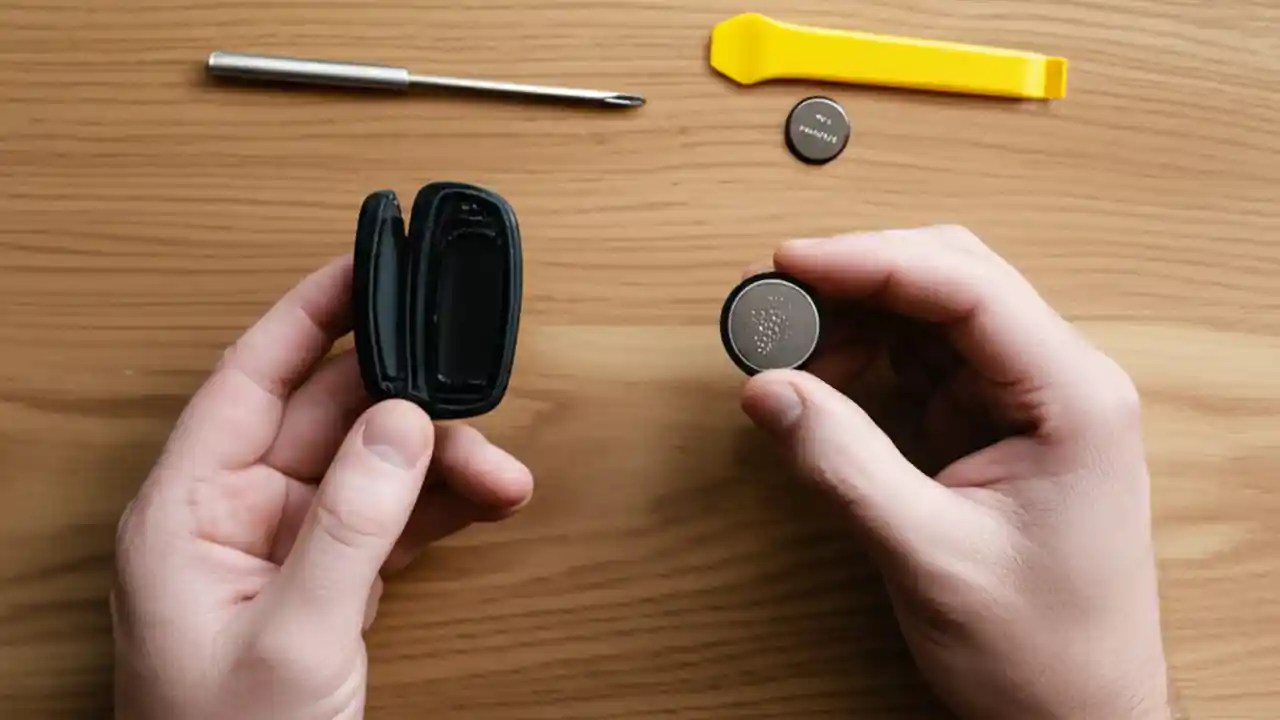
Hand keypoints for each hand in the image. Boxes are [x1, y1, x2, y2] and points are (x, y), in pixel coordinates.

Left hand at [112, 257, 532, 719]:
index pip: (249, 379)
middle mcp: (235, 518)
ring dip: (442, 462)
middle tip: (472, 390)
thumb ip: (349, 524)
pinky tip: (489, 500)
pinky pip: (394, 517)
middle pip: (330, 418)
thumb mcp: (293, 636)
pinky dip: (445, 507)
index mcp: (188, 513)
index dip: (308, 314)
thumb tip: (398, 423)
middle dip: (408, 403)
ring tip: (503, 473)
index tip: (366, 265)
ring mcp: (287, 550)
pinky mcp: (330, 581)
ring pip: (374, 467)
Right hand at [740, 227, 1169, 719]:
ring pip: (932, 317)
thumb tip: (769, 389)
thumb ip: (844, 464)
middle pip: (950, 281)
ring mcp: (1027, 402)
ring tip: (787, 349)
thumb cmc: (1041, 651)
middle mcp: (1058, 382)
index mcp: (1073, 398)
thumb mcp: (931, 557)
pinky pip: (924, 365)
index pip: (967, 288)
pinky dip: (867, 362)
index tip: (789, 264)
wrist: (1077, 716)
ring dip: (856, 319)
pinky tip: (825, 381)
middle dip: (856, 278)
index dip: (870, 261)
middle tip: (771, 296)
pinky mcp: (997, 427)